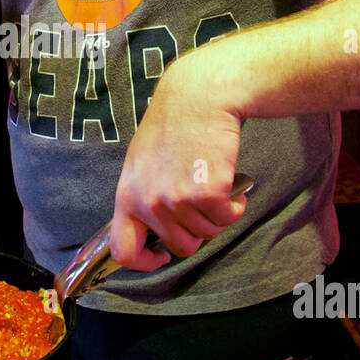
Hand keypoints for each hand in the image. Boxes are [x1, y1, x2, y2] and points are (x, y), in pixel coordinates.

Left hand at [109, 52, 247, 270]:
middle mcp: (148, 202)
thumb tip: (151, 231)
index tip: (161, 255)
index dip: (144, 262)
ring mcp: (177, 200)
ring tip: (215, 184)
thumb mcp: (141, 163)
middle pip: (181, 246)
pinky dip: (235, 206)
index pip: (124, 250)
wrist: (198, 97)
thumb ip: (143, 196)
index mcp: (126, 196)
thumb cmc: (172, 126)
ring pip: (207, 233)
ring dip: (218, 215)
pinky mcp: (207, 194)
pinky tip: (232, 185)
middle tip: (202, 202)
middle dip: (197, 230)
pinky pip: (227, 219)